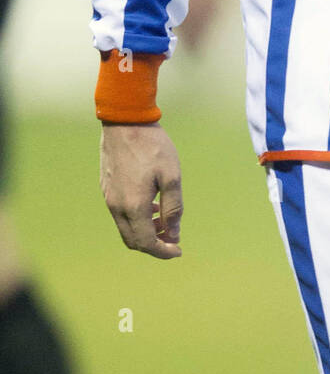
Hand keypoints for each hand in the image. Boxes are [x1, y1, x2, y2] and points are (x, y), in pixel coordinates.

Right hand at [99, 123, 182, 258]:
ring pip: (126, 228)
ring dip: (145, 231)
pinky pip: (120, 215)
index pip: (146, 243)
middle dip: (154, 245)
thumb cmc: (152, 146)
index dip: (163, 251)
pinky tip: (151, 204)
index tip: (178, 250)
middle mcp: (117, 207)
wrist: (125, 122)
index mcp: (134, 206)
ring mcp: (109, 198)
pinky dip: (136, 219)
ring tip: (165, 219)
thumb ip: (173, 207)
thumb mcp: (172, 176)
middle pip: (133, 240)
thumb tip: (174, 233)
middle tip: (173, 238)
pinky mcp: (107, 189)